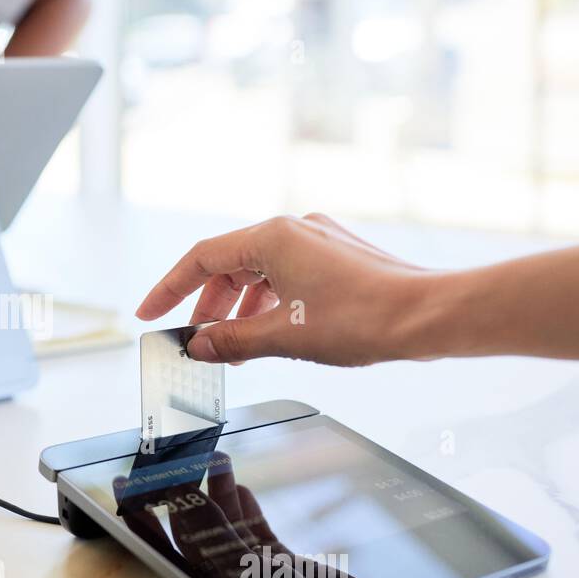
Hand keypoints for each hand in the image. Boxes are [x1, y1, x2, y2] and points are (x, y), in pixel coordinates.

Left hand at [112, 444, 385, 577]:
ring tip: (211, 457)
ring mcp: (258, 577)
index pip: (170, 547)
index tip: (128, 484)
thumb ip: (228, 547)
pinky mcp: (287, 572)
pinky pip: (257, 534)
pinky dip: (247, 510)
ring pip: (226, 525)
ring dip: (216, 490)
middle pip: (191, 532)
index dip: (146, 517)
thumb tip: (188, 508)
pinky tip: (239, 488)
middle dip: (177, 494)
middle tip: (160, 458)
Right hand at [136, 213, 435, 366]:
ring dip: (239, 310)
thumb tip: (199, 345)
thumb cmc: (365, 318)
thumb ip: (231, 340)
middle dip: (208, 307)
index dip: (170, 288)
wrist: (428, 314)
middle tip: (196, 342)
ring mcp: (318, 240)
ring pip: (259, 272)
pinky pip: (285, 276)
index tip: (150, 312)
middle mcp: (293, 230)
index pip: (202, 259)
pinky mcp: (337, 256)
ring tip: (233, 347)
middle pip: (229, 265)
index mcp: (272, 238)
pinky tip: (269, 333)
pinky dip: (267, 304)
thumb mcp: (283, 335)